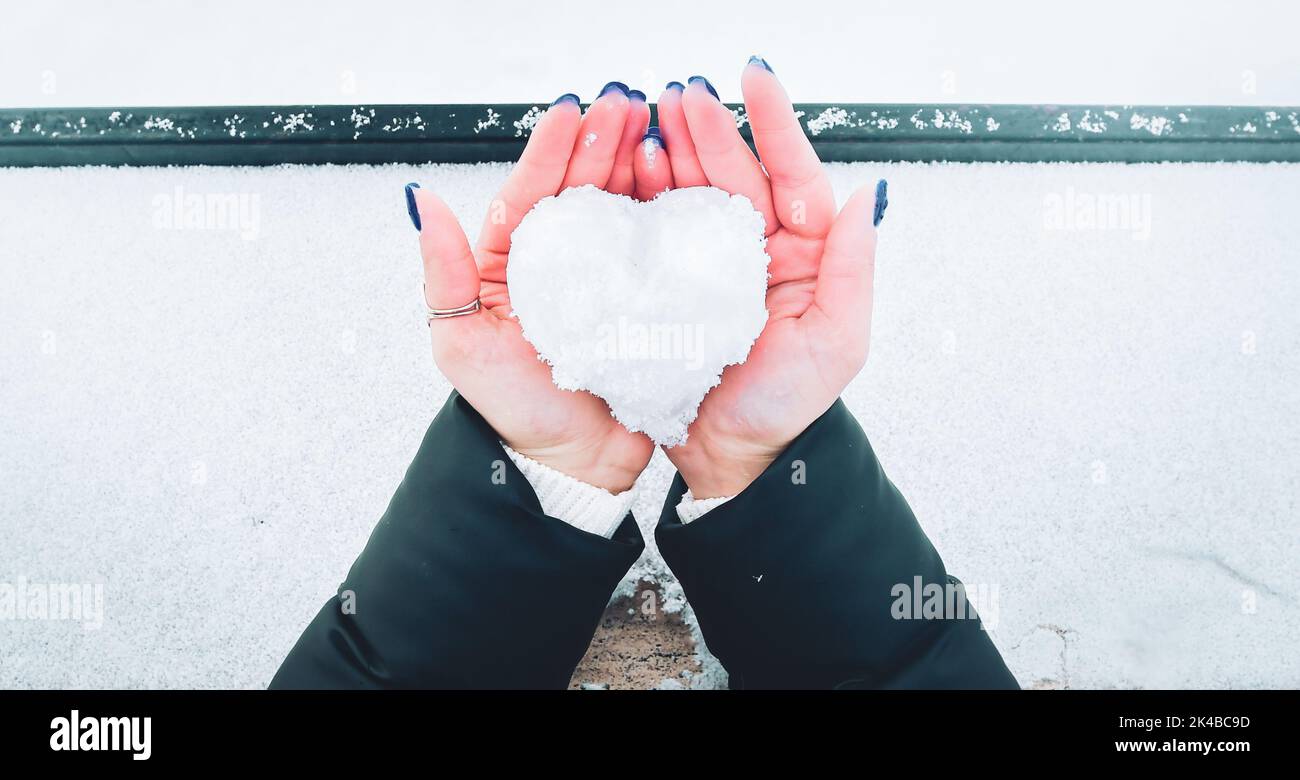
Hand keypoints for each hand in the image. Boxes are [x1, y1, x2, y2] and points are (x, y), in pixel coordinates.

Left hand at [408, 84, 654, 492]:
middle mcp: (560, 265)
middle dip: (602, 141)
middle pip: (581, 189)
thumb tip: (421, 203)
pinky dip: (670, 213)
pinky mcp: (645, 302)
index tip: (572, 111)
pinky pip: (657, 249)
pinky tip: (685, 183)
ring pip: (622, 208)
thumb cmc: (512, 409)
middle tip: (625, 102)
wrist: (570, 465)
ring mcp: (606, 281)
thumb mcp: (462, 342)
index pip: (532, 192)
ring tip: (657, 128)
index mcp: (512, 264)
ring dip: (639, 165)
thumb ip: (444, 273)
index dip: (552, 150)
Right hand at [640, 61, 883, 497]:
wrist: (732, 458)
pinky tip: (629, 171)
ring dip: (671, 152)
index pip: (791, 173)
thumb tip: (866, 194)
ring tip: (649, 123)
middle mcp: (753, 250)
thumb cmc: (787, 406)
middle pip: (733, 173)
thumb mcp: (837, 339)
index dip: (775, 124)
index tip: (755, 78)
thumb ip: (852, 267)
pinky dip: (641, 197)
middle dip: (709, 128)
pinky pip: (654, 230)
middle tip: (681, 94)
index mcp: (799, 254)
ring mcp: (707, 265)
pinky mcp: (667, 285)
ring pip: (690, 192)